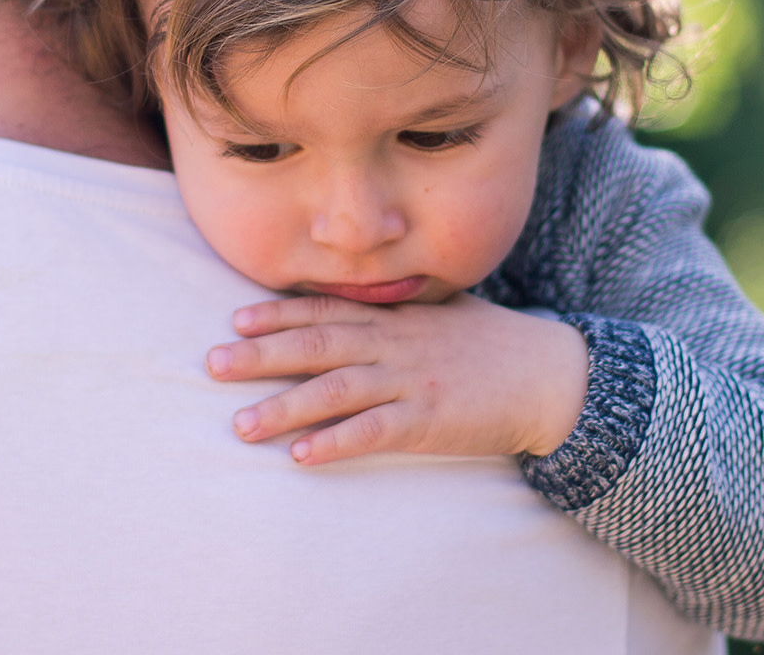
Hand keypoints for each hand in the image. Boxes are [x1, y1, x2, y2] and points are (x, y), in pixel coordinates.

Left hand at [204, 293, 589, 465]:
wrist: (551, 376)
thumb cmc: (491, 345)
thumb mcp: (440, 316)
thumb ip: (394, 313)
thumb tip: (350, 308)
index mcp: (394, 319)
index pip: (325, 309)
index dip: (277, 314)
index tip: (235, 319)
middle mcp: (394, 344)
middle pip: (316, 345)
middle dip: (261, 355)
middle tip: (212, 364)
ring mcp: (410, 381)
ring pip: (334, 391)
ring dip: (283, 407)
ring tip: (241, 425)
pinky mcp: (428, 420)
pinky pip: (374, 431)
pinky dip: (335, 441)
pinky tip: (301, 455)